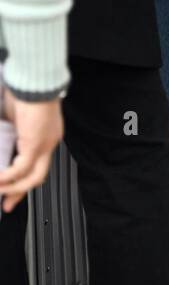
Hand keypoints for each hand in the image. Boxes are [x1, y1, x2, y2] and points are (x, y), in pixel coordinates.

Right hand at [0, 90, 63, 212]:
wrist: (35, 80)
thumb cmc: (26, 90)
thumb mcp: (14, 116)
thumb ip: (11, 132)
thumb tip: (4, 141)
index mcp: (46, 135)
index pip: (37, 165)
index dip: (23, 180)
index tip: (11, 191)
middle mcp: (50, 142)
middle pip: (37, 176)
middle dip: (20, 192)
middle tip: (6, 204)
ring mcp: (46, 144)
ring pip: (32, 177)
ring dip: (12, 187)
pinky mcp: (36, 144)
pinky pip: (21, 169)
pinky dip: (7, 177)